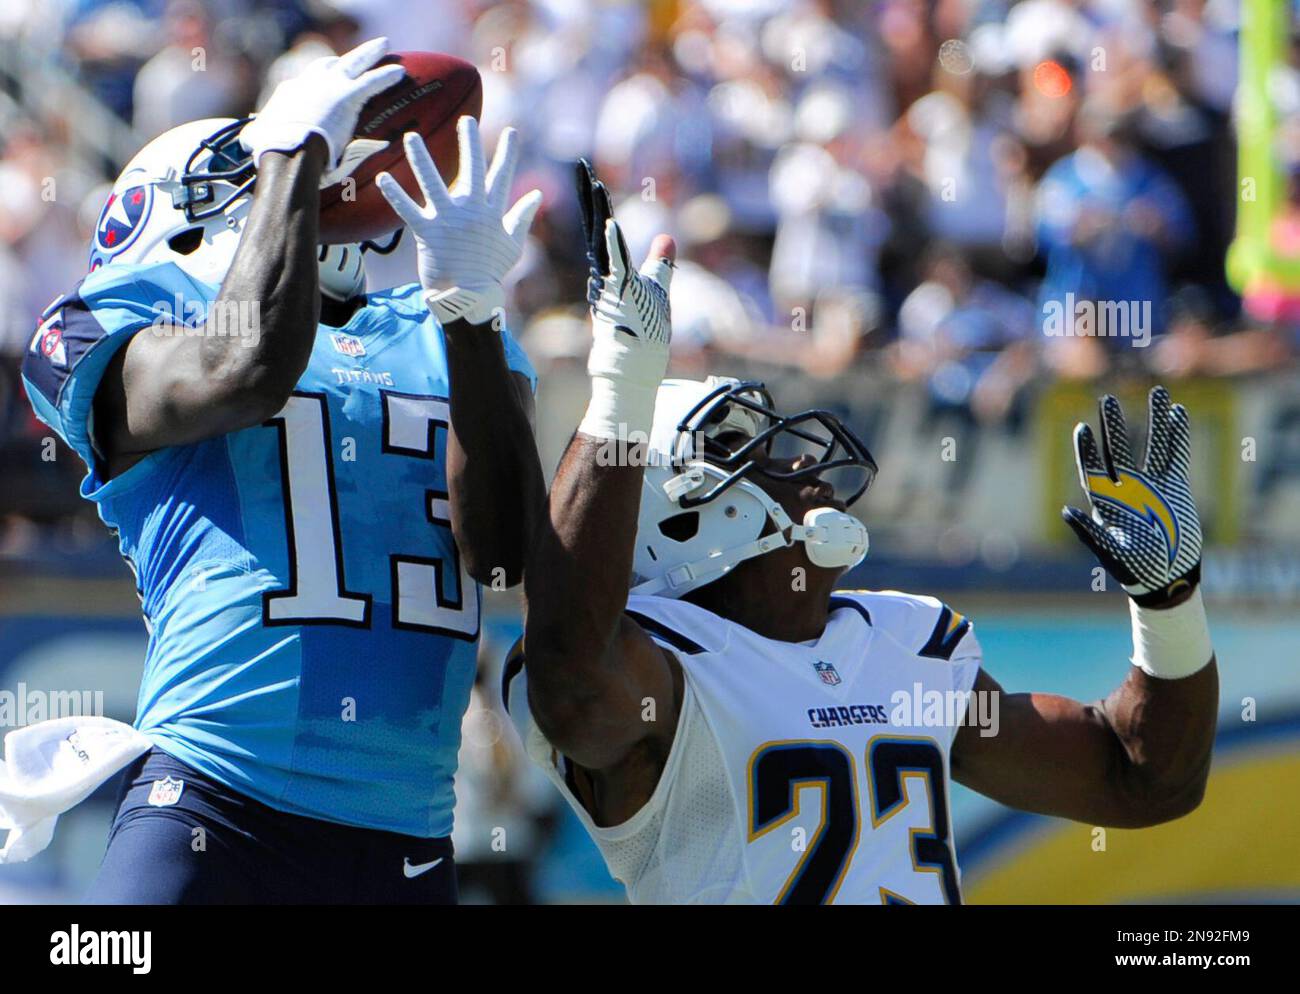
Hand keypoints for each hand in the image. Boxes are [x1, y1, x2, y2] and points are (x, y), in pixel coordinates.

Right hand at [240, 37, 403, 169]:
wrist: (287, 148)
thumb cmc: (272, 149)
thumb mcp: (258, 138)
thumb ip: (256, 135)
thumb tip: (249, 140)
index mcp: (290, 93)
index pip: (306, 82)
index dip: (317, 81)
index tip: (324, 82)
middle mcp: (309, 83)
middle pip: (330, 63)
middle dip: (344, 58)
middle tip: (356, 54)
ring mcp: (329, 87)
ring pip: (354, 63)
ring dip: (370, 53)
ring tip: (384, 45)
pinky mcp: (348, 96)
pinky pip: (372, 81)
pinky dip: (386, 76)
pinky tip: (400, 72)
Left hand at [377, 117, 541, 325]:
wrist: (469, 297)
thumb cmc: (490, 272)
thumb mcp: (512, 244)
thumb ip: (522, 217)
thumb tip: (536, 195)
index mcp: (491, 212)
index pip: (501, 176)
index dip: (507, 153)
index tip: (512, 132)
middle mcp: (471, 210)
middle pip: (471, 169)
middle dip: (469, 142)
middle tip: (466, 119)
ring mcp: (448, 220)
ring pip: (433, 182)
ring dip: (421, 158)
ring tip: (411, 136)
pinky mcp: (427, 232)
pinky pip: (408, 209)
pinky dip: (395, 194)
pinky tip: (384, 177)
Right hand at [575, 159, 673, 392]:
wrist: (634, 366)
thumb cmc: (643, 332)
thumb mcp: (656, 288)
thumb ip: (661, 262)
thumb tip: (668, 236)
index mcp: (610, 270)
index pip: (602, 229)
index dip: (597, 202)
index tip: (590, 177)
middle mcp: (604, 273)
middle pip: (595, 226)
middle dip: (588, 196)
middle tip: (581, 165)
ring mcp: (609, 284)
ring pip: (600, 240)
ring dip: (599, 211)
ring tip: (592, 181)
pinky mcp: (618, 295)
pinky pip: (615, 265)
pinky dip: (613, 245)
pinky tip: (611, 222)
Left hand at [1062, 386, 1202, 605]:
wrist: (1168, 577)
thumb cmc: (1135, 570)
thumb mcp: (1112, 554)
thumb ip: (1090, 533)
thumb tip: (1066, 512)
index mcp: (1107, 502)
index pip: (1092, 470)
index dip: (1087, 451)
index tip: (1082, 429)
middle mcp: (1126, 488)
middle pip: (1118, 450)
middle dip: (1113, 426)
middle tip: (1108, 399)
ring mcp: (1151, 485)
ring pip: (1152, 445)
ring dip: (1155, 420)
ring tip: (1158, 392)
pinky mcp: (1175, 487)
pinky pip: (1176, 455)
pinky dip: (1178, 436)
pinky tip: (1179, 413)